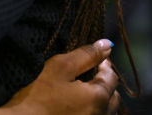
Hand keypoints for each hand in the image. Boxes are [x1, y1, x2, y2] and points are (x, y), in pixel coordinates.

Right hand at [3, 40, 118, 114]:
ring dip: (100, 99)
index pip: (111, 76)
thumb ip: (85, 55)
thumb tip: (107, 44)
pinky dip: (91, 110)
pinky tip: (76, 106)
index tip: (93, 56)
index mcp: (99, 97)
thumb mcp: (60, 68)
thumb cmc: (38, 95)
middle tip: (89, 72)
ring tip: (82, 89)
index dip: (104, 63)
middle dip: (104, 83)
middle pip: (113, 97)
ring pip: (106, 111)